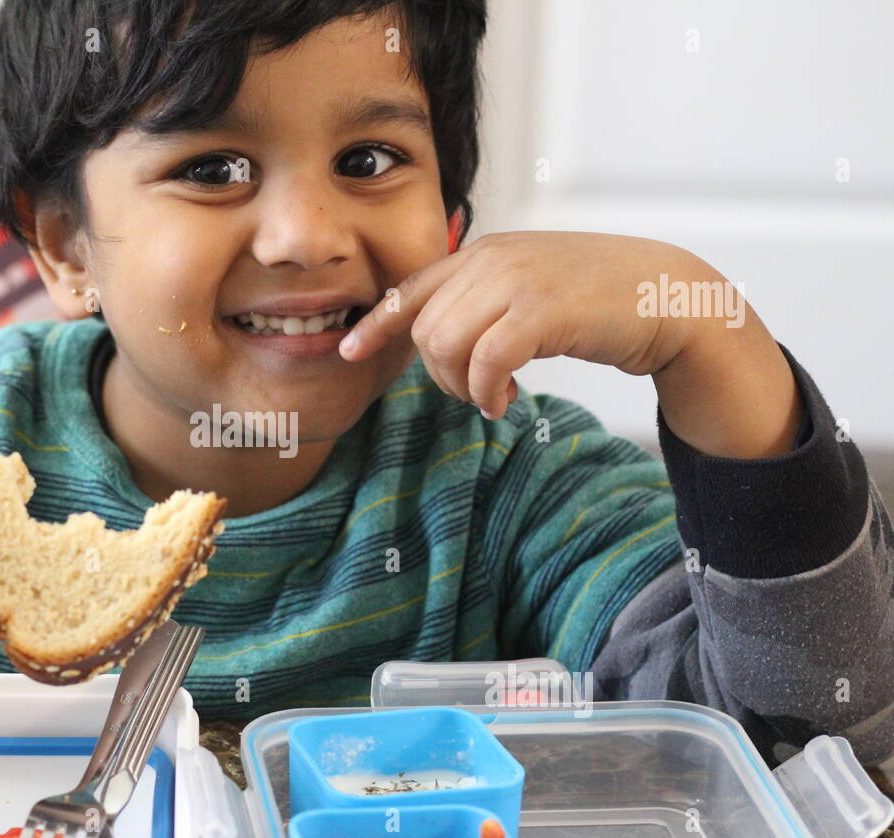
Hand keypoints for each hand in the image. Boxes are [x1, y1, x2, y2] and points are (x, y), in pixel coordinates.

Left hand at [340, 231, 711, 418]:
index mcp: (487, 253)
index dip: (377, 324)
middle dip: (438, 375)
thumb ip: (486, 301)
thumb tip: (439, 342)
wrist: (668, 295)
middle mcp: (495, 259)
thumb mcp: (531, 289)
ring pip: (447, 346)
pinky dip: (488, 391)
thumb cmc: (600, 300)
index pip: (413, 288)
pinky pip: (486, 361)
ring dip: (463, 387)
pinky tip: (506, 402)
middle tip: (474, 394)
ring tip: (492, 398)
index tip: (350, 350)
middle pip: (426, 330)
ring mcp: (518, 281)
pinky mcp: (542, 310)